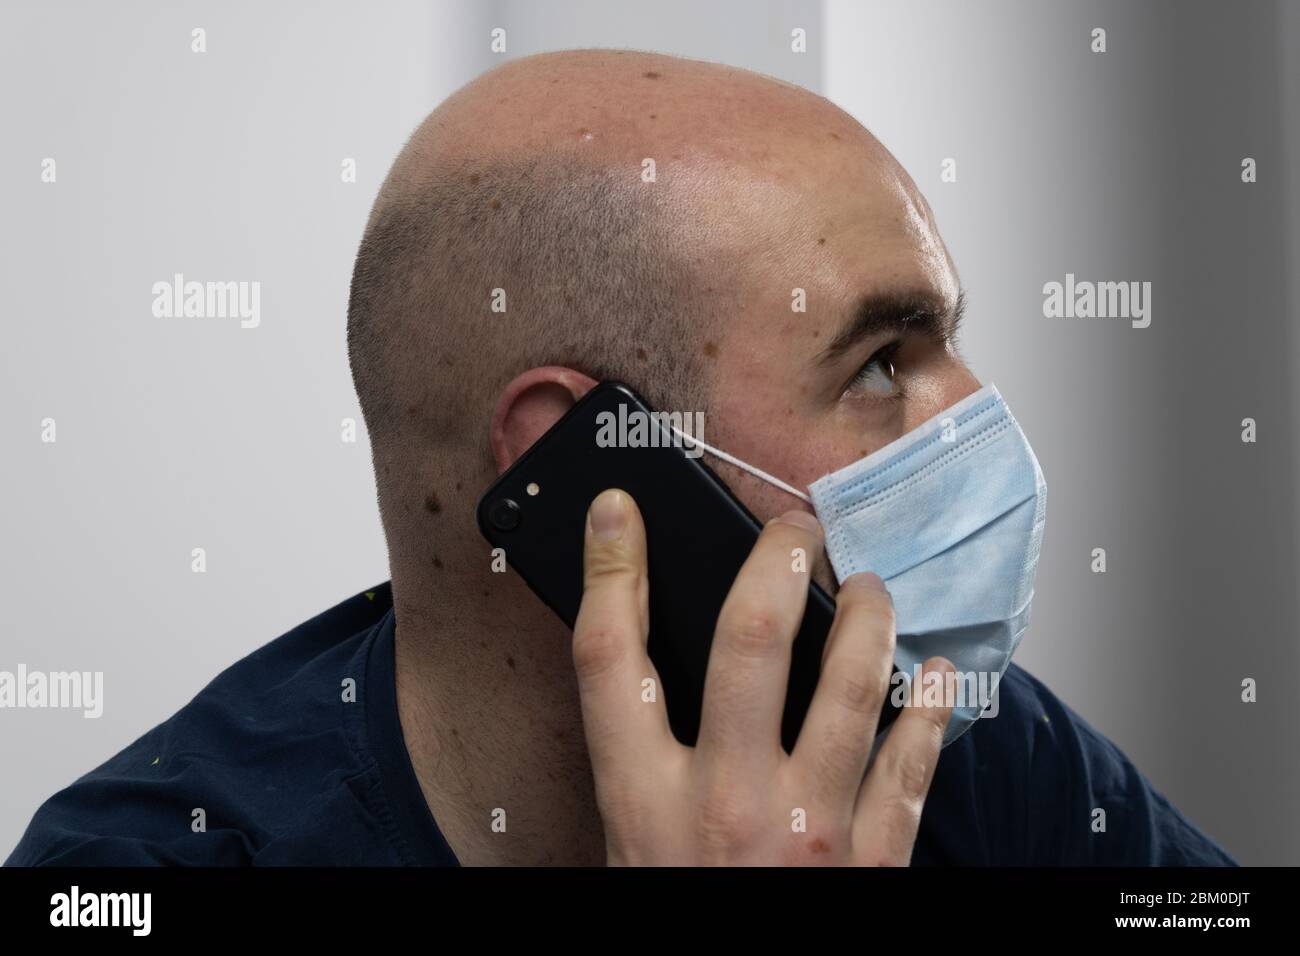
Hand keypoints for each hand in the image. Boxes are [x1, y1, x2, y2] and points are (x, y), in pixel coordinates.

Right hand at [572, 487, 953, 865]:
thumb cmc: (682, 912)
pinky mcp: (876, 858)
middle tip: (792, 528)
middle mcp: (724, 805)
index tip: (622, 512)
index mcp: (641, 802)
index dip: (613, 565)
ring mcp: (809, 829)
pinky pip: (915, 759)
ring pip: (851, 682)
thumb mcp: (630, 844)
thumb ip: (640, 755)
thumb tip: (652, 652)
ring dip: (867, 615)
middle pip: (748, 638)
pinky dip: (930, 705)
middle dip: (775, 559)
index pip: (611, 655)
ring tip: (869, 587)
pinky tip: (930, 674)